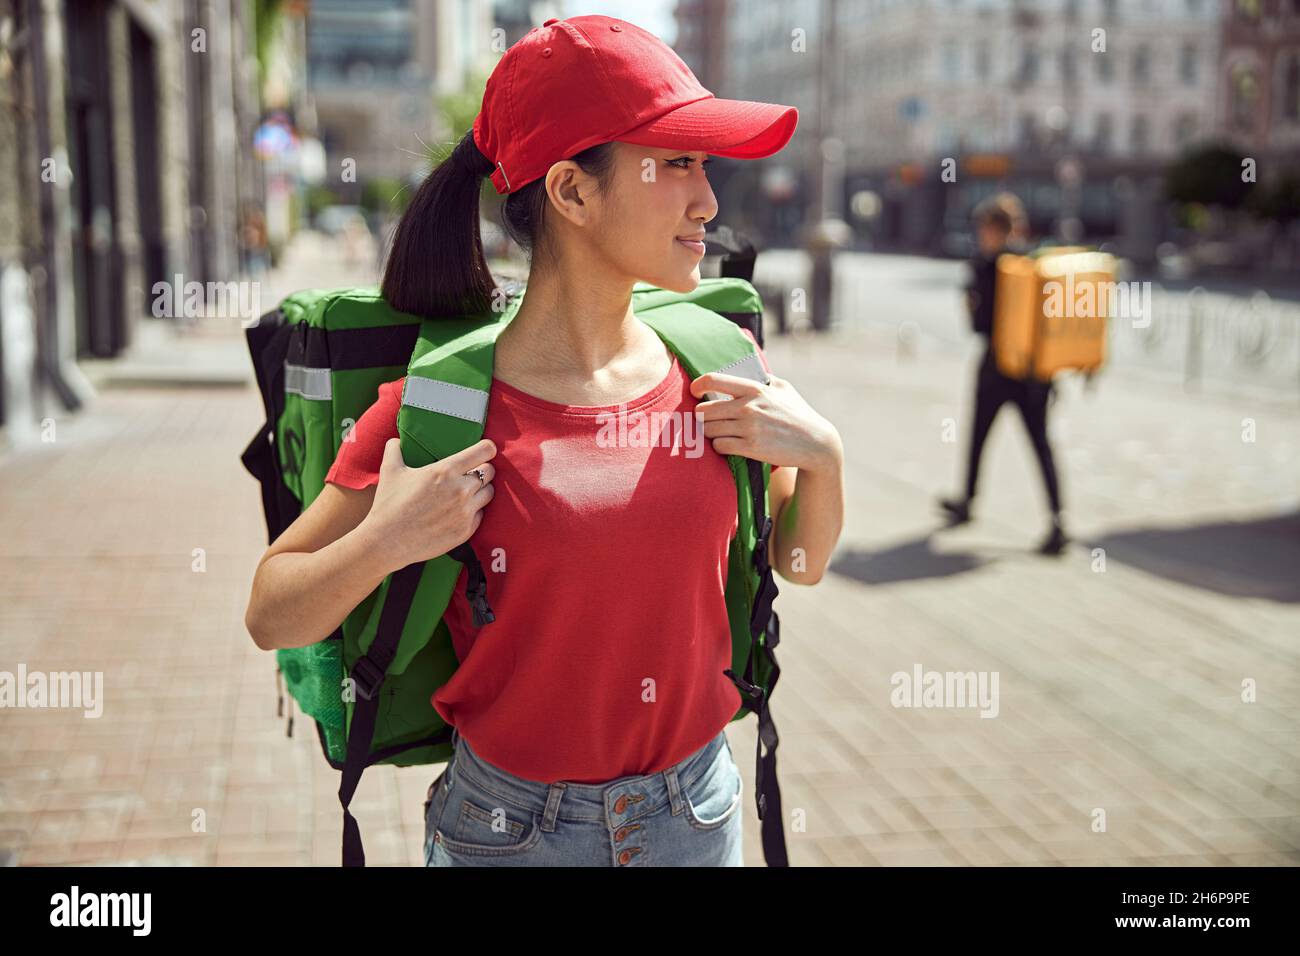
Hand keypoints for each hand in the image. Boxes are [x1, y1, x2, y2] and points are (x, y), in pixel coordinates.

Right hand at [361, 437, 496, 570]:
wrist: (387, 542)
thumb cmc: (388, 505)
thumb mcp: (390, 471)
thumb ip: (394, 450)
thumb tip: (394, 441)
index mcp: (445, 470)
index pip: (484, 451)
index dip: (487, 448)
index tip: (485, 450)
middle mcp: (460, 490)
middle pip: (490, 472)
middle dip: (483, 469)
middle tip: (471, 473)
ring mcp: (465, 511)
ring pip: (489, 493)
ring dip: (481, 490)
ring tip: (466, 492)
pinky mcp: (466, 530)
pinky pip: (481, 514)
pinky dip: (473, 511)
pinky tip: (458, 511)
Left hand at [689, 371, 841, 472]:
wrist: (816, 443)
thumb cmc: (799, 414)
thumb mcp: (784, 388)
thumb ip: (764, 379)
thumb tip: (750, 369)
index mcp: (754, 388)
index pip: (713, 380)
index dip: (697, 386)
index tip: (695, 393)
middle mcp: (748, 406)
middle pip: (704, 411)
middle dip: (702, 417)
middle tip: (708, 421)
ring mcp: (749, 428)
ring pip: (709, 430)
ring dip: (711, 433)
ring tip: (720, 433)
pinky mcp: (751, 448)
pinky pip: (719, 446)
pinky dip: (720, 447)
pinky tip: (729, 445)